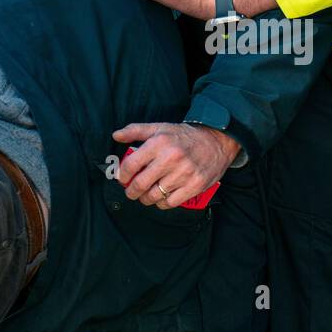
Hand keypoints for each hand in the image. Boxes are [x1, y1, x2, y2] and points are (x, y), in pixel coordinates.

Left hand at [113, 122, 239, 207]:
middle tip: (130, 192)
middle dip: (131, 191)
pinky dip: (161, 203)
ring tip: (145, 195)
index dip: (122, 175)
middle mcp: (170, 158)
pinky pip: (170, 202)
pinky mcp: (194, 186)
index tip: (122, 179)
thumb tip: (116, 135)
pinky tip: (161, 197)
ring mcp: (183, 174)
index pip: (131, 164)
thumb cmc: (183, 136)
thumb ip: (135, 131)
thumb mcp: (159, 127)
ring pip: (154, 195)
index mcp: (159, 143)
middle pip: (141, 184)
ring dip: (145, 199)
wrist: (216, 142)